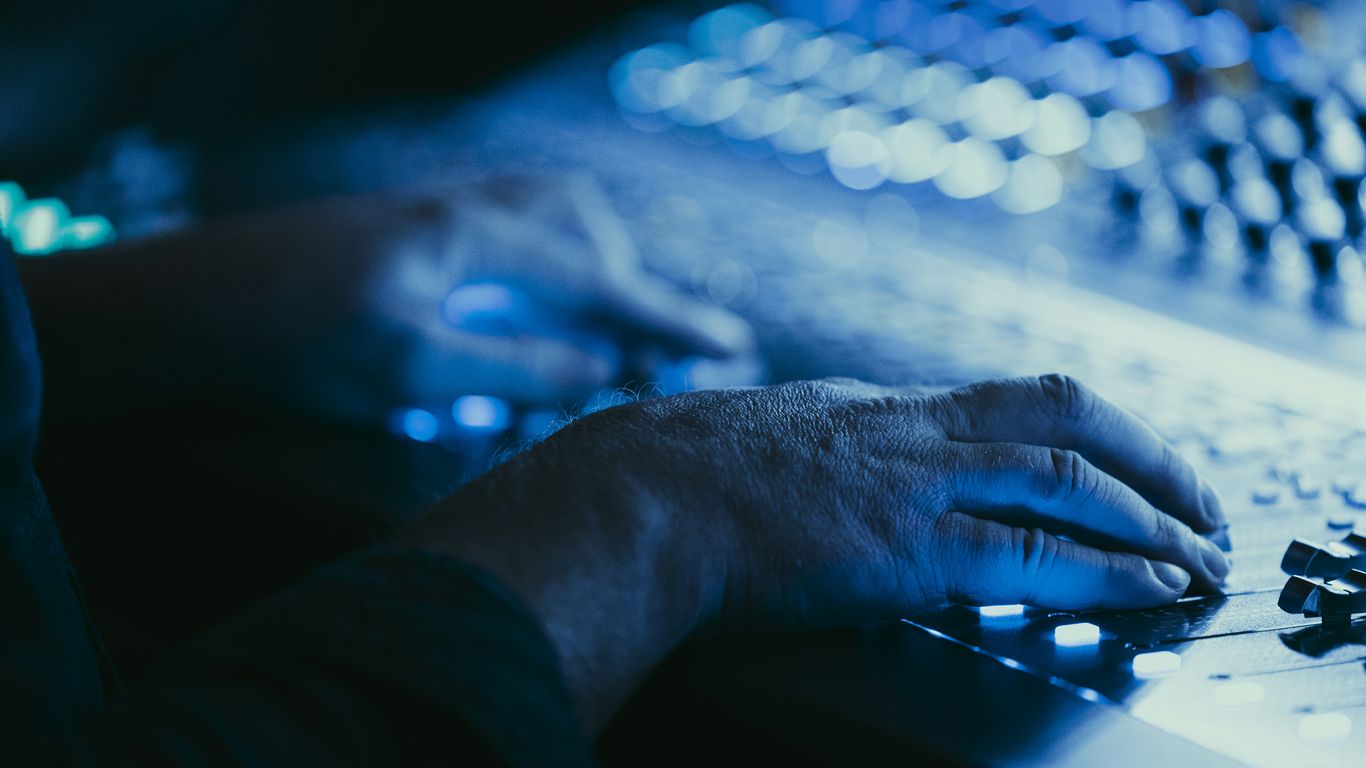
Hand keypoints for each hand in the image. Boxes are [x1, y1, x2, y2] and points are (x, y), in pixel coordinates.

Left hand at [20, 176, 754, 422]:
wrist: (177, 309)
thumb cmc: (284, 341)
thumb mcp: (409, 366)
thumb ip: (513, 367)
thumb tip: (602, 373)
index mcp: (472, 237)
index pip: (597, 279)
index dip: (667, 319)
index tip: (731, 348)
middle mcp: (457, 210)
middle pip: (577, 223)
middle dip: (628, 278)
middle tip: (658, 338)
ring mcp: (424, 215)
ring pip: (535, 213)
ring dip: (582, 258)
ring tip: (600, 315)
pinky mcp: (397, 235)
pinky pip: (494, 228)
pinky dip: (533, 261)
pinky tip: (518, 304)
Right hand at [397, 374, 1227, 730]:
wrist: (626, 498)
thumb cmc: (667, 474)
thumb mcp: (759, 433)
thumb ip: (815, 444)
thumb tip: (831, 468)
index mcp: (874, 407)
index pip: (1008, 402)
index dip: (1083, 430)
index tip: (1119, 460)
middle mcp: (907, 430)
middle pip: (1060, 414)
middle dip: (1146, 455)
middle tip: (1196, 498)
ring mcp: (909, 482)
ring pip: (1065, 478)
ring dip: (1148, 515)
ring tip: (1197, 550)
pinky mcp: (901, 547)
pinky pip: (1032, 554)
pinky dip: (1106, 569)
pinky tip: (1149, 585)